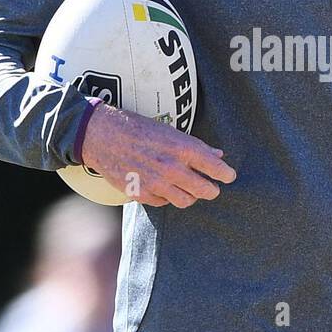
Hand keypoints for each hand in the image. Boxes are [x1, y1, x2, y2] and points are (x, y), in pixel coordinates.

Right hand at [81, 103, 236, 206]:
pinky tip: (163, 186)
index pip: (215, 168)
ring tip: (188, 188)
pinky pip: (163, 203)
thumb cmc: (137, 128)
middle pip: (205, 191)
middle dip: (212, 190)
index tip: (229, 176)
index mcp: (182, 148)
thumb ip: (195, 146)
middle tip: (212, 188)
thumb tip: (218, 155)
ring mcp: (156, 183)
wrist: (102, 136)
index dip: (226, 174)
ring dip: (190, 196)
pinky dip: (166, 197)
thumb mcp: (169, 131)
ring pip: (186, 201)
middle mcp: (171, 168)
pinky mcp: (141, 194)